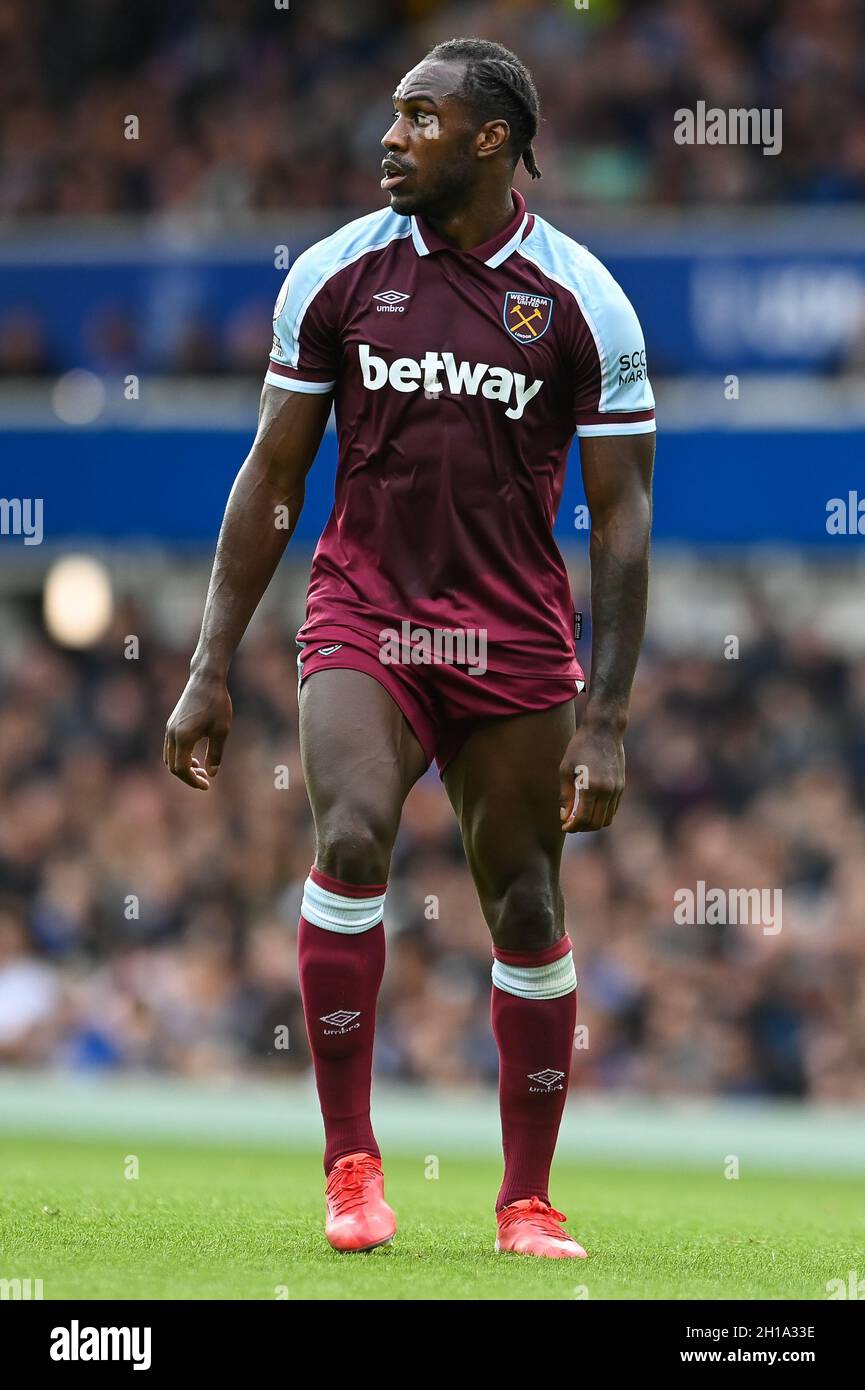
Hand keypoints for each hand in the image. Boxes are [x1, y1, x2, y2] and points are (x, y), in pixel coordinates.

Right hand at [163, 671, 231, 790]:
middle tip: (205, 780)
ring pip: (169, 757)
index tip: (206, 785)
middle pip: (172, 766)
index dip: (192, 781)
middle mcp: (172, 734)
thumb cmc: (216, 704)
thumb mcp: (221, 731)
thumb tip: (211, 774)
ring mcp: (169, 728)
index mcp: (183, 737)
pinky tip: (195, 756)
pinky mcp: (172, 723)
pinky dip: (180, 756)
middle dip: (188, 776)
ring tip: (201, 768)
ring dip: (183, 766)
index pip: (181, 769)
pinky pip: (171, 747)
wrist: (206, 680)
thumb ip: (216, 754)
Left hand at [559, 719, 624, 832]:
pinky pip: (613, 809)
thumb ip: (566, 795)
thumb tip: (565, 816)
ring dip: (593, 823)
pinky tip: (591, 807)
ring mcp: (617, 789)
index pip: (583, 819)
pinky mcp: (621, 786)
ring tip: (580, 817)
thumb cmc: (580, 747)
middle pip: (596, 823)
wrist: (604, 730)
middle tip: (571, 823)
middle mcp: (607, 791)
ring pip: (607, 819)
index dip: (572, 827)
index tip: (564, 827)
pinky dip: (602, 814)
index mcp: (591, 786)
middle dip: (582, 827)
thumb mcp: (566, 770)